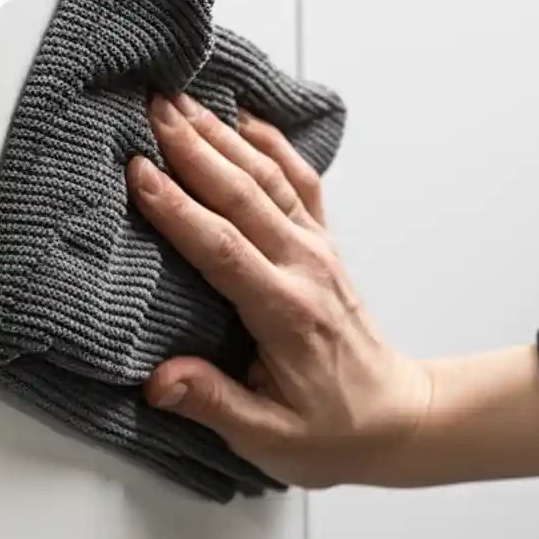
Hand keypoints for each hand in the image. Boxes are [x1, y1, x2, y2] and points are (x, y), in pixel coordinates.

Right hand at [127, 93, 538, 489]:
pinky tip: (246, 116)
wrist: (398, 420)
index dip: (178, 207)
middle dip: (195, 147)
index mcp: (286, 314)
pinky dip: (272, 142)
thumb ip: (214, 404)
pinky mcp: (323, 244)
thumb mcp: (269, 438)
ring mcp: (318, 250)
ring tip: (182, 100)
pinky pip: (299, 181)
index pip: (224, 248)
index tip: (139, 170)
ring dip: (224, 135)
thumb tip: (160, 381)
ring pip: (268, 177)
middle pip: (244, 194)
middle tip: (151, 108)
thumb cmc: (333, 432)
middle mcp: (305, 269)